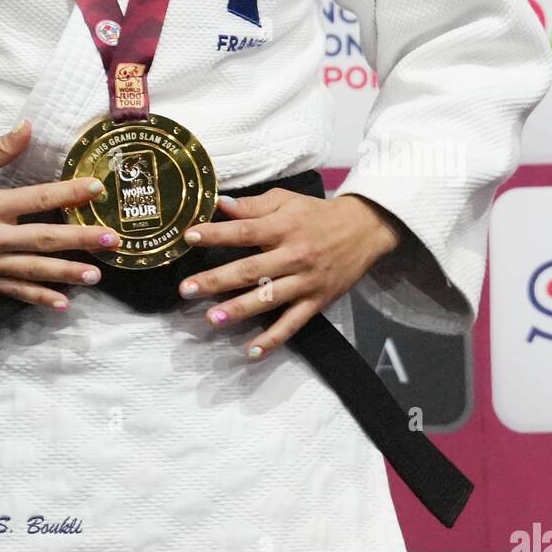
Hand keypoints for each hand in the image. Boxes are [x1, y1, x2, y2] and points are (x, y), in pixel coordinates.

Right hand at [0, 119, 120, 310]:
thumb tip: (28, 127)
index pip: (37, 199)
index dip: (69, 193)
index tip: (95, 189)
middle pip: (43, 240)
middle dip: (80, 240)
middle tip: (111, 240)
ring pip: (34, 271)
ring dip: (67, 274)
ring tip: (97, 275)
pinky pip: (14, 291)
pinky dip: (39, 299)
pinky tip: (63, 303)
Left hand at [176, 189, 402, 358]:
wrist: (364, 229)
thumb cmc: (317, 213)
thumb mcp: (286, 199)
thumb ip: (253, 205)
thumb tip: (220, 204)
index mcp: (283, 227)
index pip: (245, 231)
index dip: (216, 234)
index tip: (189, 237)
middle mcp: (293, 255)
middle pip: (251, 269)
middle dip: (216, 280)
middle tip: (186, 289)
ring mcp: (305, 281)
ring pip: (269, 299)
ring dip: (239, 310)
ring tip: (213, 319)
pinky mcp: (316, 302)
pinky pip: (293, 324)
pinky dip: (273, 339)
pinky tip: (251, 351)